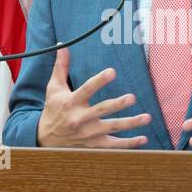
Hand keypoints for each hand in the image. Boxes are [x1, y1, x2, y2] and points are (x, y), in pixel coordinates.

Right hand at [36, 47, 151, 147]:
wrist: (45, 139)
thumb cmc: (53, 109)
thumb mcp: (54, 88)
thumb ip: (61, 67)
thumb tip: (62, 45)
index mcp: (71, 102)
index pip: (86, 90)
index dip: (99, 81)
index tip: (112, 71)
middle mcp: (80, 119)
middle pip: (102, 110)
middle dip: (118, 104)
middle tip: (132, 97)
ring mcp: (88, 133)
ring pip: (112, 128)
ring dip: (130, 123)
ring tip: (147, 117)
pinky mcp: (94, 144)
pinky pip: (113, 145)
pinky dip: (129, 143)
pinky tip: (144, 138)